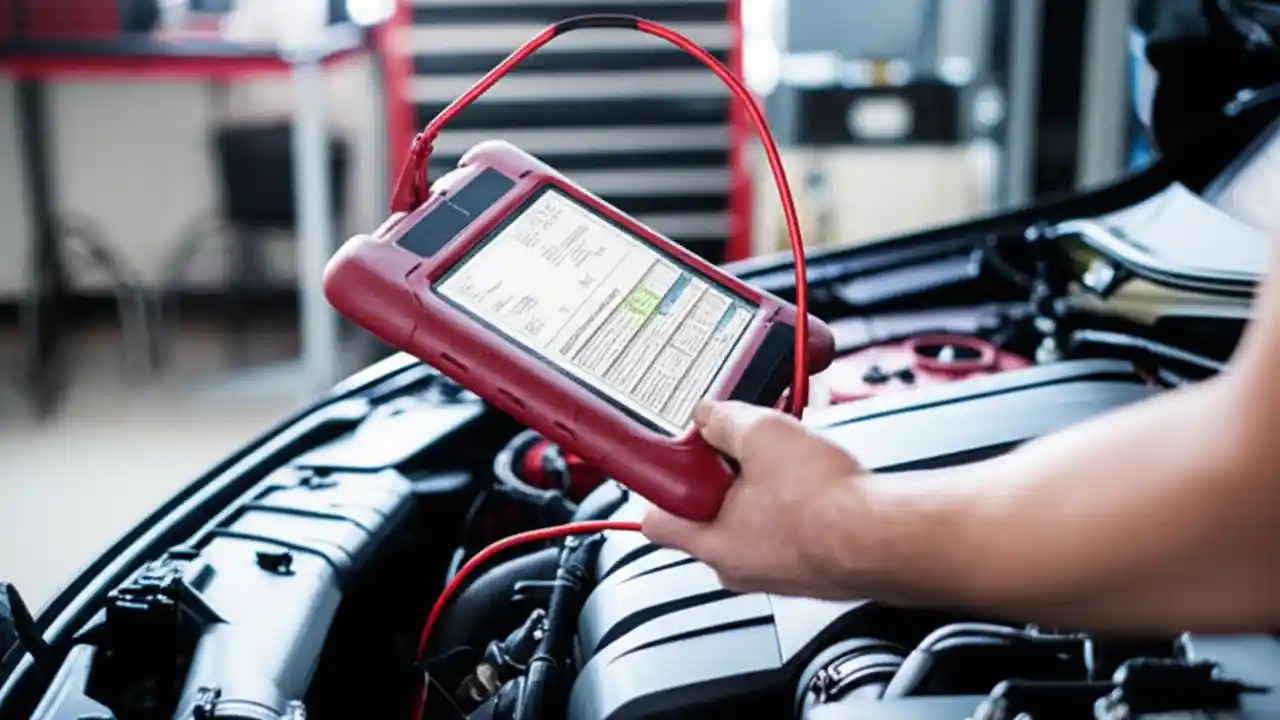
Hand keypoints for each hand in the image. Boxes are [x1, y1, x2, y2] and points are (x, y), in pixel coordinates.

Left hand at [642, 399, 869, 597]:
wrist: (885, 537)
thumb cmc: (827, 503)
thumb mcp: (762, 435)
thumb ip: (723, 421)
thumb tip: (707, 414)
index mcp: (711, 542)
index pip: (657, 522)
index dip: (659, 486)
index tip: (670, 461)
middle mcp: (739, 566)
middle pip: (707, 514)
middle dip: (720, 476)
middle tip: (737, 445)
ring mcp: (775, 571)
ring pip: (750, 520)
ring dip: (761, 485)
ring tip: (781, 453)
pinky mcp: (809, 566)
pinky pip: (786, 528)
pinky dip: (792, 501)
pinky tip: (811, 474)